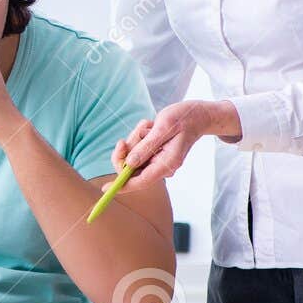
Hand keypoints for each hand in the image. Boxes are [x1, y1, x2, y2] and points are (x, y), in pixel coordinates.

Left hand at [111, 99, 241, 189]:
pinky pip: (137, 149)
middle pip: (131, 168)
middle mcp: (162, 166)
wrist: (197, 113)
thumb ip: (146, 146)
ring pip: (132, 156)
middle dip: (129, 148)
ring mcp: (158, 161)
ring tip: (151, 125)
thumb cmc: (183, 117)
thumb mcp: (163, 127)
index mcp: (167, 163)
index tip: (105, 188)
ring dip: (136, 139)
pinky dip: (139, 136)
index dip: (122, 186)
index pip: (141, 181)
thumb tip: (129, 164)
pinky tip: (152, 126)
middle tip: (139, 130)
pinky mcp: (154, 155)